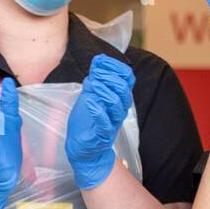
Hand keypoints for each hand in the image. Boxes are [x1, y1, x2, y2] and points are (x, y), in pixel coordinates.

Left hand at [66, 54, 135, 189]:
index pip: (127, 79)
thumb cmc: (88, 122)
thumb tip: (99, 60)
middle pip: (124, 91)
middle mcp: (119, 110)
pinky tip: (90, 101)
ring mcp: (112, 123)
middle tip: (96, 73)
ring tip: (94, 84)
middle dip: (110, 78)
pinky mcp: (103, 136)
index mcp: (118, 98)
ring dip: (106, 92)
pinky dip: (98, 111)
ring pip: (117, 106)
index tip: (102, 60)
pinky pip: (105, 123)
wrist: (82, 148)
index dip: (117, 68)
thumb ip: (95, 79)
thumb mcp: (90, 96)